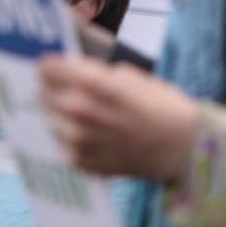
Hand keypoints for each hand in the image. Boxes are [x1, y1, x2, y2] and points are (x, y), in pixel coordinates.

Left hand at [37, 54, 199, 181]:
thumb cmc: (160, 107)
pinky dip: (64, 134)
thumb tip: (69, 69)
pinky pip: (59, 142)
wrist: (181, 149)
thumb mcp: (131, 77)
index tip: (45, 62)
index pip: (52, 70)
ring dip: (53, 111)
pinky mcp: (81, 164)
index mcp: (99, 88)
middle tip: (50, 83)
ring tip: (64, 106)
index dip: (47, 64)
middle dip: (47, 86)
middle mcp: (85, 115)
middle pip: (44, 94)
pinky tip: (78, 130)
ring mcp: (80, 142)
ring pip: (48, 118)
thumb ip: (96, 74)